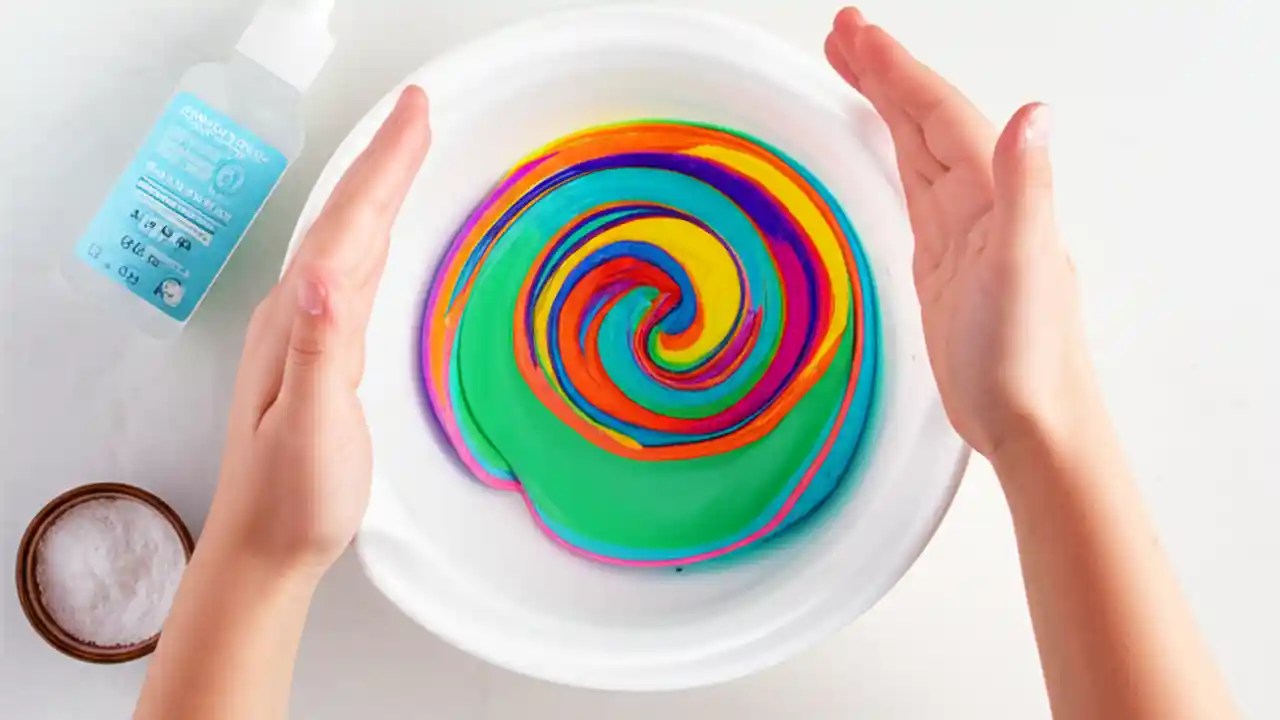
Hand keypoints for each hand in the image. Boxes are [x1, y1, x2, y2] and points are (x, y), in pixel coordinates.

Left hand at [204, 86, 431, 579]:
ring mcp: (304, 331)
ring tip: (406, 151)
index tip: (415, 116)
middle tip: (419, 111)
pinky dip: (371, 234)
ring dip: (377, 189)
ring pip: (346, 239)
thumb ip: (319, 349)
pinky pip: (349, 270)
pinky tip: (381, 233)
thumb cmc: (294, 498)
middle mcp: (296, 314)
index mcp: (300, 321)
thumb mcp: (313, 428)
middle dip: (384, 160)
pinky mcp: (317, 351)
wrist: (265, 547)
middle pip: (345, 218)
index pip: (347, 227)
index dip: (384, 168)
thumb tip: (324, 273)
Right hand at [825, 9, 1100, 459]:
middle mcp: (980, 205)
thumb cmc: (1028, 358)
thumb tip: (1034, 112)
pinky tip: (884, 150)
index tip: (855, 33)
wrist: (1031, 424)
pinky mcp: (942, 264)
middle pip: (923, 120)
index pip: (937, 114)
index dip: (896, 70)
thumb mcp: (1026, 267)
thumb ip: (1027, 187)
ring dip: (884, 106)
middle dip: (883, 73)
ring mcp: (960, 233)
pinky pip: (912, 190)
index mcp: (996, 195)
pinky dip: (892, 157)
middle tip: (841, 33)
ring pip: (915, 150)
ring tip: (852, 70)